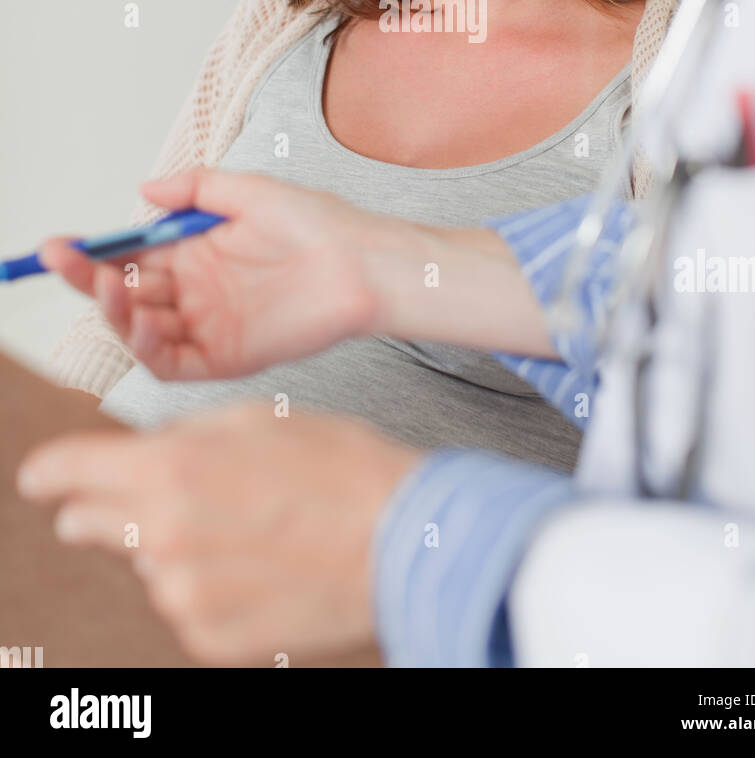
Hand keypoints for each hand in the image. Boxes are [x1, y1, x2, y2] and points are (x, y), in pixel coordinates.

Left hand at [16, 400, 421, 665]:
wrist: (406, 546)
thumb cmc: (342, 471)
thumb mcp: (258, 418)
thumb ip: (183, 437)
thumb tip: (144, 454)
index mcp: (169, 471)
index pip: (65, 472)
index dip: (51, 470)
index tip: (43, 475)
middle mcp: (161, 539)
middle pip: (87, 524)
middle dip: (111, 506)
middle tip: (167, 495)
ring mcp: (182, 598)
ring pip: (147, 563)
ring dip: (174, 546)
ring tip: (250, 528)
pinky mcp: (209, 640)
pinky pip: (186, 605)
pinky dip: (209, 586)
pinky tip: (261, 566)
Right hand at [40, 166, 554, 381]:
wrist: (364, 264)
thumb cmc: (319, 223)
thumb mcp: (249, 191)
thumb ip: (195, 190)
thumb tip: (143, 191)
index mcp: (197, 252)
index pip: (132, 255)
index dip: (96, 253)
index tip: (63, 244)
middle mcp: (197, 292)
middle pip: (128, 292)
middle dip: (92, 279)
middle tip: (62, 261)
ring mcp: (209, 326)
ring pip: (143, 329)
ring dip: (116, 312)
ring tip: (110, 287)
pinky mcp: (227, 357)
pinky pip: (174, 360)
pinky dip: (149, 347)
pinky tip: (141, 322)